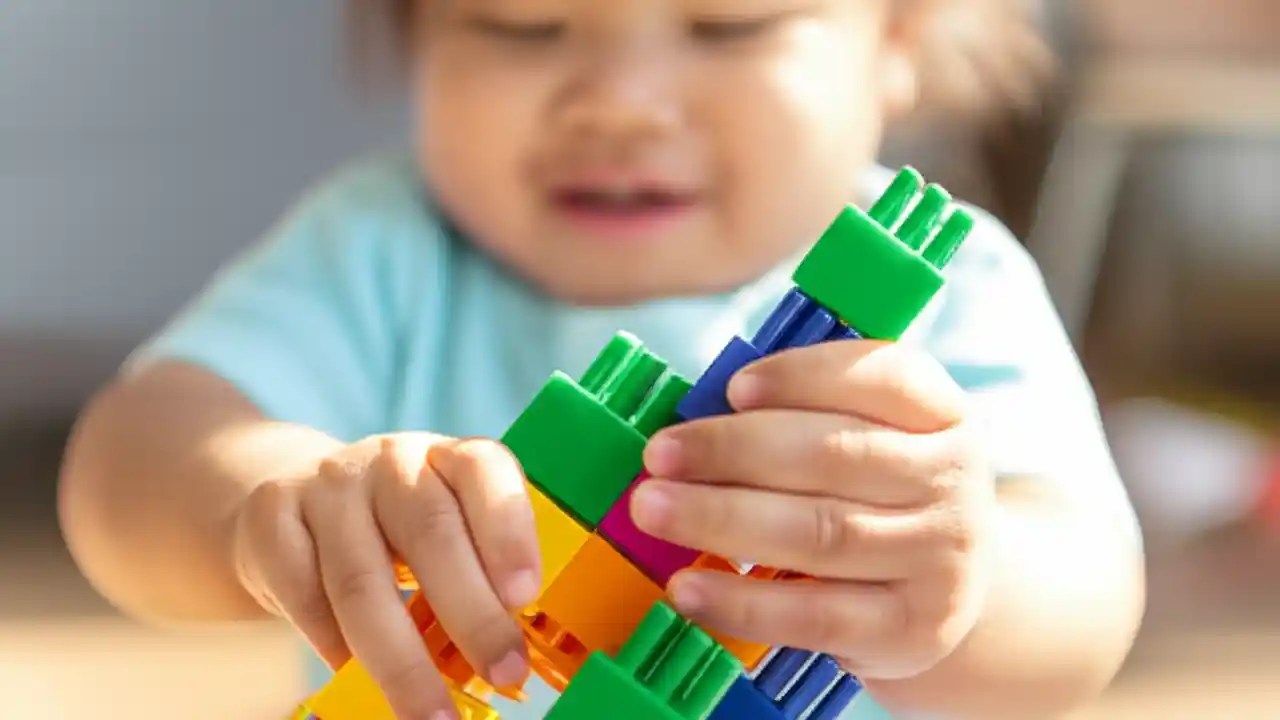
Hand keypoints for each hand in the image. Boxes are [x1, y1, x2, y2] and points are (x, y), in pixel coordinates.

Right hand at [232, 434, 540, 719]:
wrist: (294, 492)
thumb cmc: (398, 523)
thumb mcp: (449, 522)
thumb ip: (480, 567)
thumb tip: (509, 649)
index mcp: (450, 456)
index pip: (484, 470)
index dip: (508, 530)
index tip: (524, 595)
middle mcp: (392, 461)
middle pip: (430, 533)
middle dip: (472, 614)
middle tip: (503, 672)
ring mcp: (329, 486)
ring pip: (362, 580)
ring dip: (402, 661)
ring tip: (434, 716)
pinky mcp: (273, 519)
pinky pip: (304, 595)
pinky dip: (335, 648)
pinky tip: (358, 680)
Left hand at [632, 340, 994, 679]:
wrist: (947, 591)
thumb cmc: (878, 495)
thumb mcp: (867, 438)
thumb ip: (797, 417)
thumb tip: (691, 423)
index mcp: (941, 413)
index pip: (885, 377)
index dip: (804, 377)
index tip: (733, 388)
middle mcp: (952, 481)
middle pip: (835, 456)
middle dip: (733, 451)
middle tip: (658, 454)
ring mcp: (938, 559)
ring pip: (820, 533)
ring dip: (722, 519)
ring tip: (653, 509)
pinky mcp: (911, 629)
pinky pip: (813, 615)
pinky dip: (741, 601)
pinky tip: (687, 588)